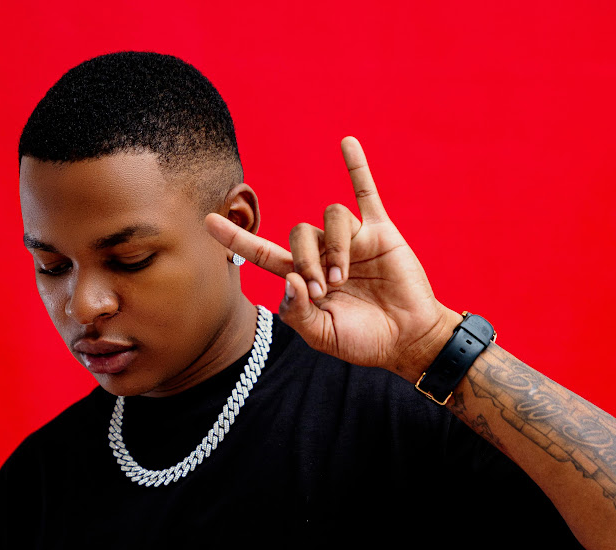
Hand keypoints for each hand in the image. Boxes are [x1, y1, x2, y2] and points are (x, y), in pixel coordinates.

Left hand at [205, 137, 461, 382]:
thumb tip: (290, 279)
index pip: (263, 252)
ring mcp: (351, 240)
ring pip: (330, 218)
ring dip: (334, 248)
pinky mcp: (380, 232)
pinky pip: (365, 194)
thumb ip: (298, 312)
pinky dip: (357, 168)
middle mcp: (322, 254)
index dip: (237, 238)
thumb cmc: (363, 341)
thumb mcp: (322, 335)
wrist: (406, 339)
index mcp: (303, 278)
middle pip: (298, 233)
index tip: (209, 222)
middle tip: (325, 290)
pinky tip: (346, 143)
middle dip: (307, 260)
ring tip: (345, 278)